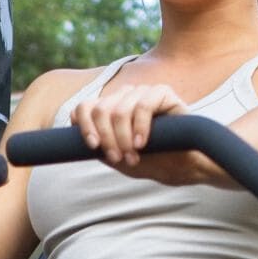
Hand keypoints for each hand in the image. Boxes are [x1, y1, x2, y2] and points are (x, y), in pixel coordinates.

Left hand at [71, 77, 198, 180]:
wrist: (186, 166)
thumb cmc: (152, 162)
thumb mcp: (118, 157)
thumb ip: (97, 145)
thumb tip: (70, 133)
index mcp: (112, 108)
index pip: (85, 106)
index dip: (83, 125)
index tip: (94, 147)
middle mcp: (126, 96)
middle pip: (100, 109)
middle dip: (107, 138)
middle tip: (119, 159)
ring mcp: (144, 92)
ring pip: (120, 110)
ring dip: (124, 138)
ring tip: (134, 157)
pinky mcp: (164, 93)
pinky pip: (142, 106)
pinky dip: (140, 128)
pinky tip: (143, 144)